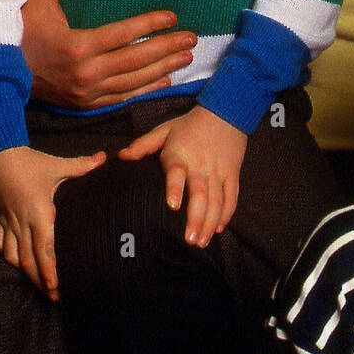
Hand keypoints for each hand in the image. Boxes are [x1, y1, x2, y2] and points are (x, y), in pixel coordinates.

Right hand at [0, 145, 105, 298]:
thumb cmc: (28, 161)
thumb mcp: (56, 164)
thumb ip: (81, 166)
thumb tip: (103, 158)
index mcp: (39, 213)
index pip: (44, 248)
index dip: (49, 270)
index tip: (55, 287)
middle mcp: (22, 222)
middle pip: (29, 259)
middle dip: (40, 280)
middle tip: (51, 296)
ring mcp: (7, 221)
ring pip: (13, 255)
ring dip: (24, 271)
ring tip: (35, 284)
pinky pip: (0, 241)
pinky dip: (7, 254)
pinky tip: (14, 262)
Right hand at [21, 0, 196, 108]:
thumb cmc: (21, 32)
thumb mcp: (38, 0)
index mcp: (76, 46)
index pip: (122, 34)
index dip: (149, 24)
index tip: (172, 17)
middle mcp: (86, 72)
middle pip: (136, 59)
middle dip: (167, 48)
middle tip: (191, 38)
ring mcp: (88, 92)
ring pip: (134, 81)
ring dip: (163, 68)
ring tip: (185, 57)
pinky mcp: (87, 105)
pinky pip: (123, 97)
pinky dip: (145, 89)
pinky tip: (165, 80)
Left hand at [118, 105, 247, 247]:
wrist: (226, 111)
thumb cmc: (190, 124)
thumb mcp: (164, 129)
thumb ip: (143, 145)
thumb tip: (121, 157)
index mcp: (180, 155)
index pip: (177, 173)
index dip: (175, 189)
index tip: (172, 206)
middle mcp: (200, 165)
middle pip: (201, 195)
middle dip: (196, 219)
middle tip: (189, 241)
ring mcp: (219, 171)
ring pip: (217, 201)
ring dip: (210, 223)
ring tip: (201, 242)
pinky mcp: (232, 173)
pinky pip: (232, 197)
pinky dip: (226, 214)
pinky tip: (218, 228)